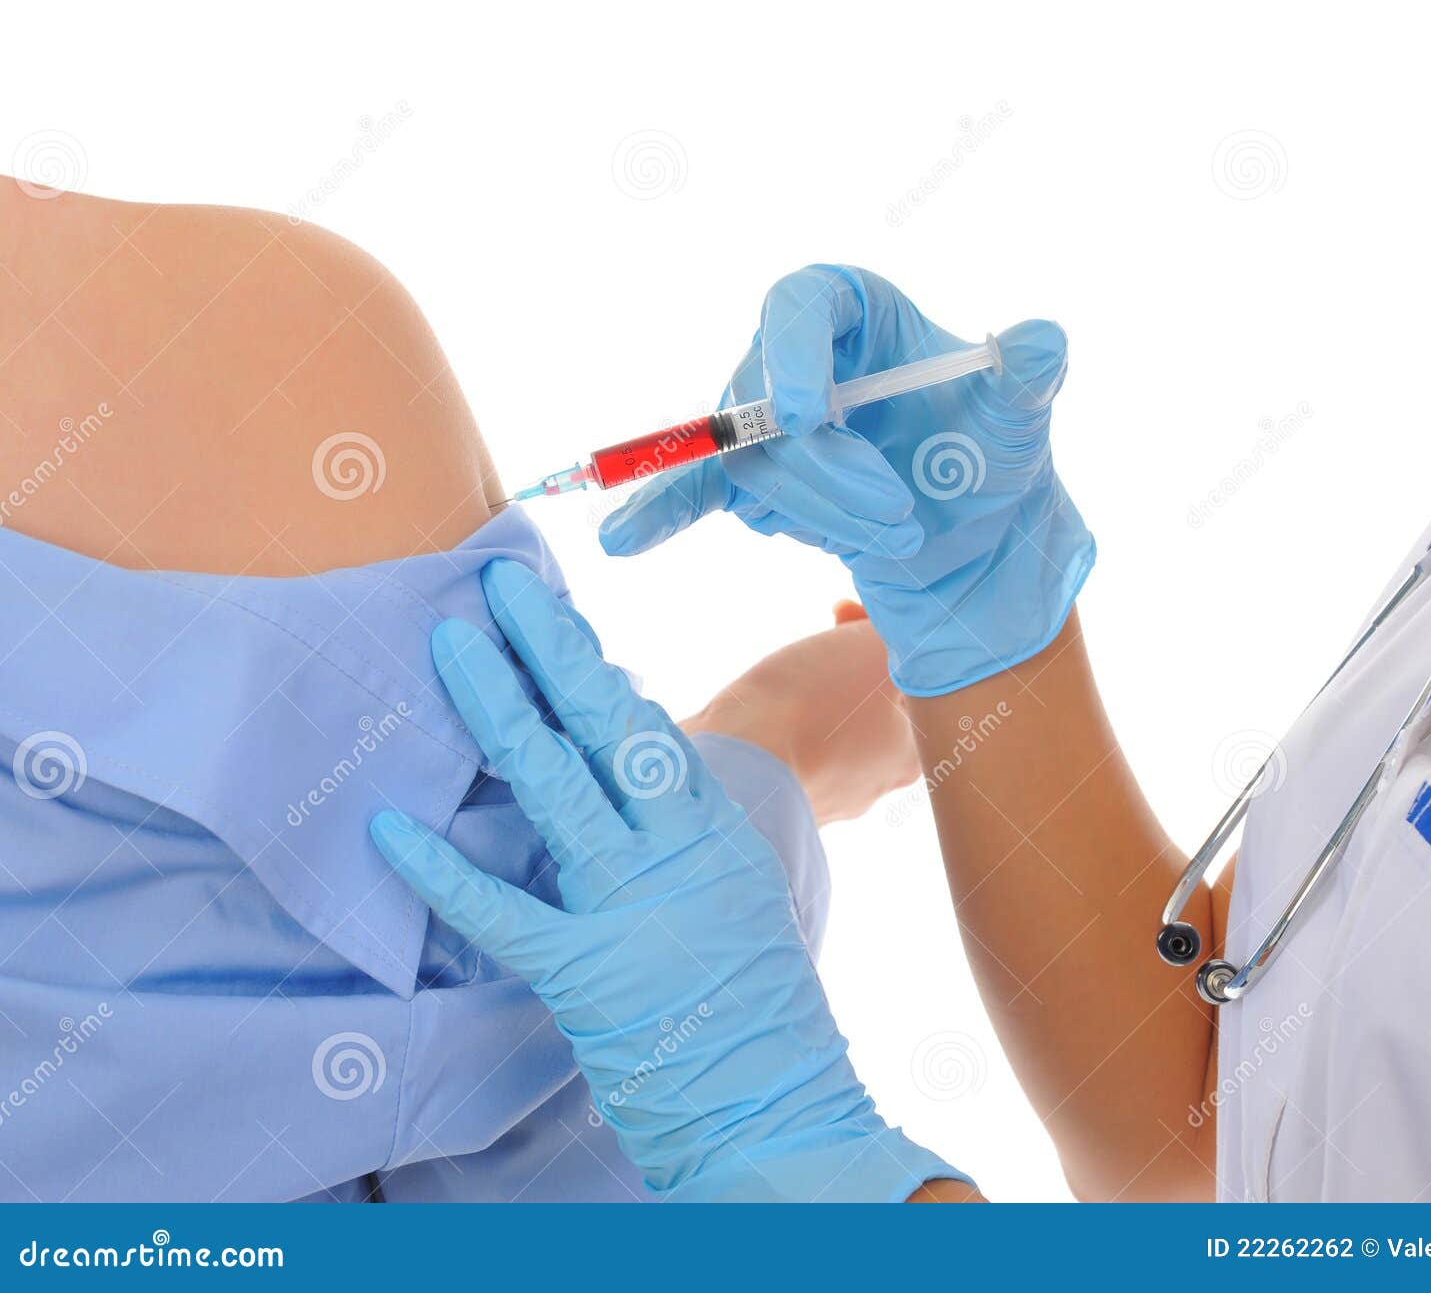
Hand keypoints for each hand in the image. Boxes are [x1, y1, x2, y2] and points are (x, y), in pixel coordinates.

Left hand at [368, 559, 966, 1201]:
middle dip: (549, 648)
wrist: (780, 1108)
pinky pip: (502, 912)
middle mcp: (679, 851)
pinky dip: (442, 871)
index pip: (645, 726)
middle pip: (606, 726)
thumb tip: (641, 756)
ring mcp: (634, 907)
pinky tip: (389, 829)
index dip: (591, 664)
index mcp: (714, 832)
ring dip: (499, 710)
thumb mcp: (736, 898)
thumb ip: (684, 830)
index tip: (549, 611)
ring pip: (557, 785)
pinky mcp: (588, 973)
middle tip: (499, 583)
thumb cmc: (754, 1010)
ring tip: (453, 647)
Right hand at [598, 265, 1094, 696]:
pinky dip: (664, 512)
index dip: (792, 353)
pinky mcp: (750, 479)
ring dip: (822, 514)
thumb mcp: (1017, 419)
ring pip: (755, 467)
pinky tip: (622, 540)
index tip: (807, 417)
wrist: (967, 533)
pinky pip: (696, 490)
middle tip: (899, 515)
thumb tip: (1044, 340)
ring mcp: (764, 420)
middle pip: (769, 402)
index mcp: (855, 312)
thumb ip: (1028, 377)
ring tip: (895, 534)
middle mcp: (798, 357)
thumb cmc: (992, 456)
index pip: (800, 304)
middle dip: (830, 472)